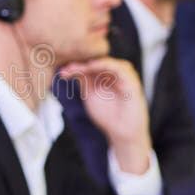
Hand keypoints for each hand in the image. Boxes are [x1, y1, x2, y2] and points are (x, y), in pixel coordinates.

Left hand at [59, 57, 150, 173]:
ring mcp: (124, 76)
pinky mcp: (132, 81)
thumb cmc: (108, 115)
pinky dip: (105, 65)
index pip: (90, 66)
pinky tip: (92, 66)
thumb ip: (83, 81)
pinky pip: (119, 69)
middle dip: (81, 64)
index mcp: (106, 76)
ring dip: (92, 63)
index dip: (76, 66)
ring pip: (107, 62)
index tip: (62, 72)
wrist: (122, 133)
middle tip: (66, 69)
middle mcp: (116, 73)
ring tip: (77, 67)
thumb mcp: (90, 95)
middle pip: (98, 62)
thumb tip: (69, 68)